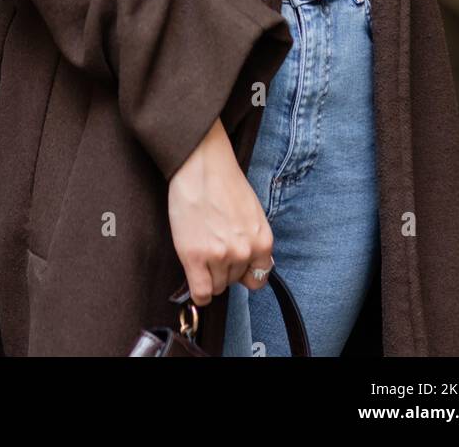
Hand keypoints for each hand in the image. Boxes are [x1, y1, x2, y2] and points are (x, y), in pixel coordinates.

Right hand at [167, 118, 274, 305]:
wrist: (201, 164)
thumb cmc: (224, 182)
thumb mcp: (253, 213)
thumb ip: (254, 241)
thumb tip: (252, 265)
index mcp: (263, 241)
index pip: (258, 278)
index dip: (243, 272)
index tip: (233, 265)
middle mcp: (244, 252)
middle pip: (234, 282)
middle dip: (224, 269)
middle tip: (212, 247)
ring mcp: (220, 256)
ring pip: (217, 287)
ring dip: (209, 275)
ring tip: (201, 250)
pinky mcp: (195, 257)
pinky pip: (201, 293)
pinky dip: (198, 292)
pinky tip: (195, 277)